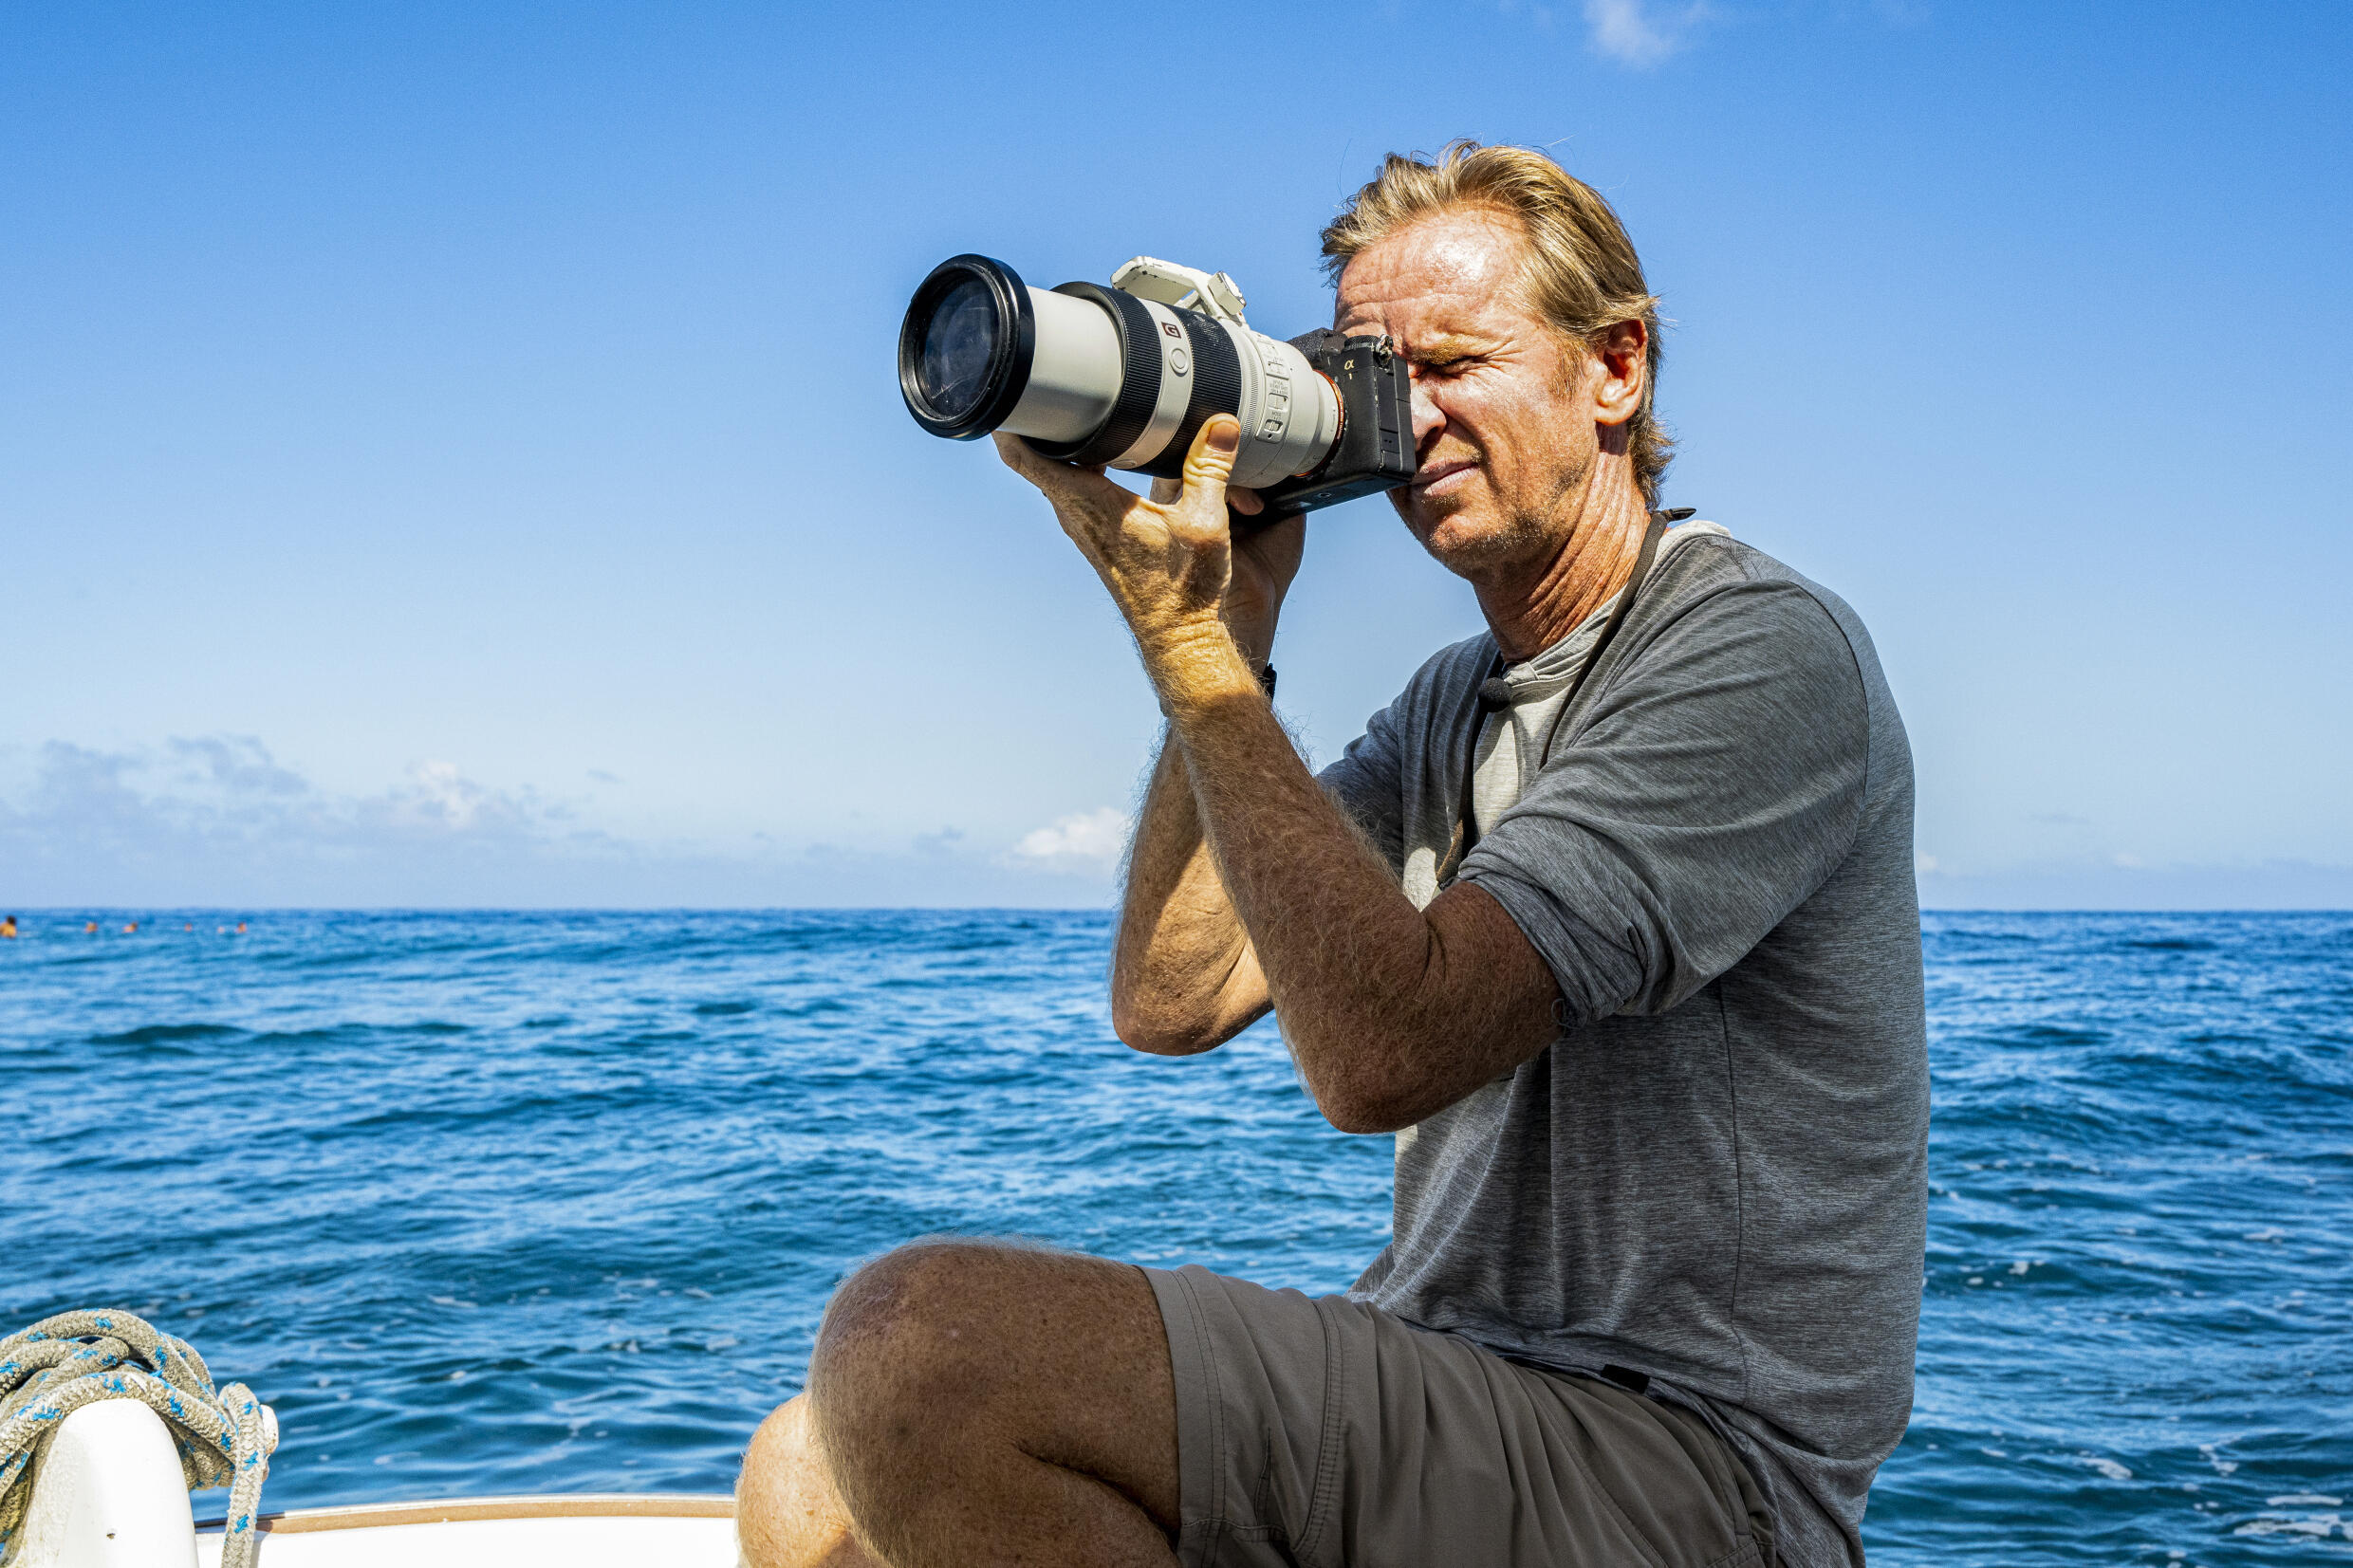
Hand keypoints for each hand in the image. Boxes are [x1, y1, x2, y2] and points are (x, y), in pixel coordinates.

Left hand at [996, 418, 1301, 674]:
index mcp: (1090, 504)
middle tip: (1044, 380)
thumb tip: (1222, 423)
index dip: (1008, 422)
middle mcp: (1076, 515)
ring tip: (1071, 406)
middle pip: (1035, 458)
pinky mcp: (1096, 536)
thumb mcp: (1205, 522)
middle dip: (1036, 420)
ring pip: (1053, 474)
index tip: (1005, 389)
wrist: (1180, 638)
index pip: (1026, 458)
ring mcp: (1082, 527)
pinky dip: (1078, 463)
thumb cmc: (1185, 589)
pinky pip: (1072, 488)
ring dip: (1059, 443)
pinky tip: (1105, 452)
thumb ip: (1210, 468)